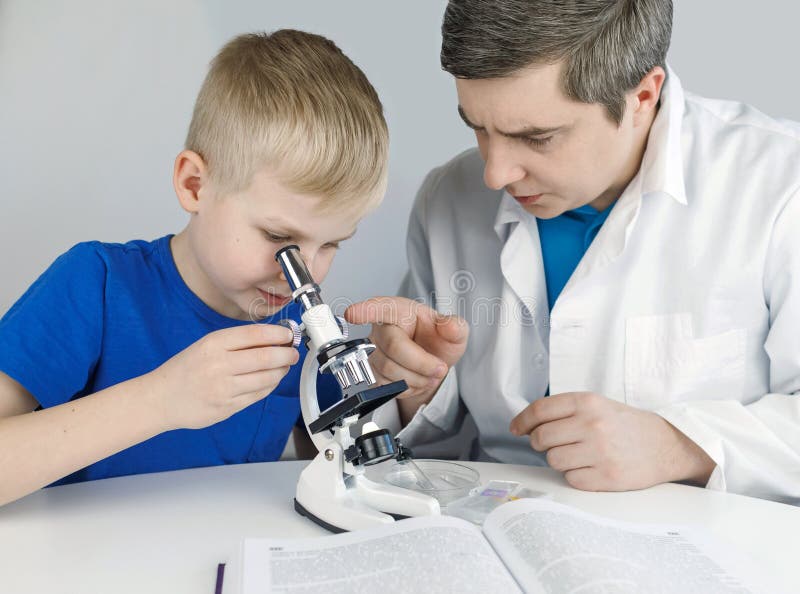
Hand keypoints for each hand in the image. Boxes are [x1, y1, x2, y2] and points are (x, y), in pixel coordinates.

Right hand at [143, 324, 297, 430]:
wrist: (161, 399)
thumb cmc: (186, 369)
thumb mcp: (206, 345)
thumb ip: (237, 342)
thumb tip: (273, 338)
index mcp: (214, 344)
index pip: (255, 335)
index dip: (278, 334)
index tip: (289, 334)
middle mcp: (219, 365)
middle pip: (265, 358)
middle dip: (286, 354)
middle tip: (292, 352)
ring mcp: (224, 389)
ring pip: (266, 379)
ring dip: (281, 371)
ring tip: (283, 366)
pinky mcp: (228, 407)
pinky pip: (258, 395)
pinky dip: (269, 386)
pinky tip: (270, 380)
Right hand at [344, 297, 467, 404]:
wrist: (432, 365)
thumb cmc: (436, 341)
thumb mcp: (454, 332)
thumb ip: (456, 327)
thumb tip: (451, 325)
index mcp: (399, 310)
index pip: (380, 308)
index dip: (365, 310)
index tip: (352, 314)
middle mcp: (382, 328)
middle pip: (394, 347)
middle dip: (421, 363)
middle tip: (440, 368)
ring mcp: (373, 351)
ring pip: (390, 370)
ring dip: (417, 378)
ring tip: (430, 374)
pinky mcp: (371, 373)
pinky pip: (387, 386)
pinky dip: (408, 388)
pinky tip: (416, 379)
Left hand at [510, 392, 714, 490]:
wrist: (666, 446)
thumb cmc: (625, 425)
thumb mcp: (597, 405)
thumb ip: (564, 411)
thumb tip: (524, 426)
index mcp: (588, 402)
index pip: (540, 410)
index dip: (522, 420)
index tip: (516, 428)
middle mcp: (592, 425)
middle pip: (541, 438)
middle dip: (540, 443)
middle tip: (550, 444)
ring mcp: (600, 452)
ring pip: (553, 460)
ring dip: (559, 459)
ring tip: (578, 455)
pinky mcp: (607, 477)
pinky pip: (571, 479)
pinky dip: (575, 475)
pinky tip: (591, 467)